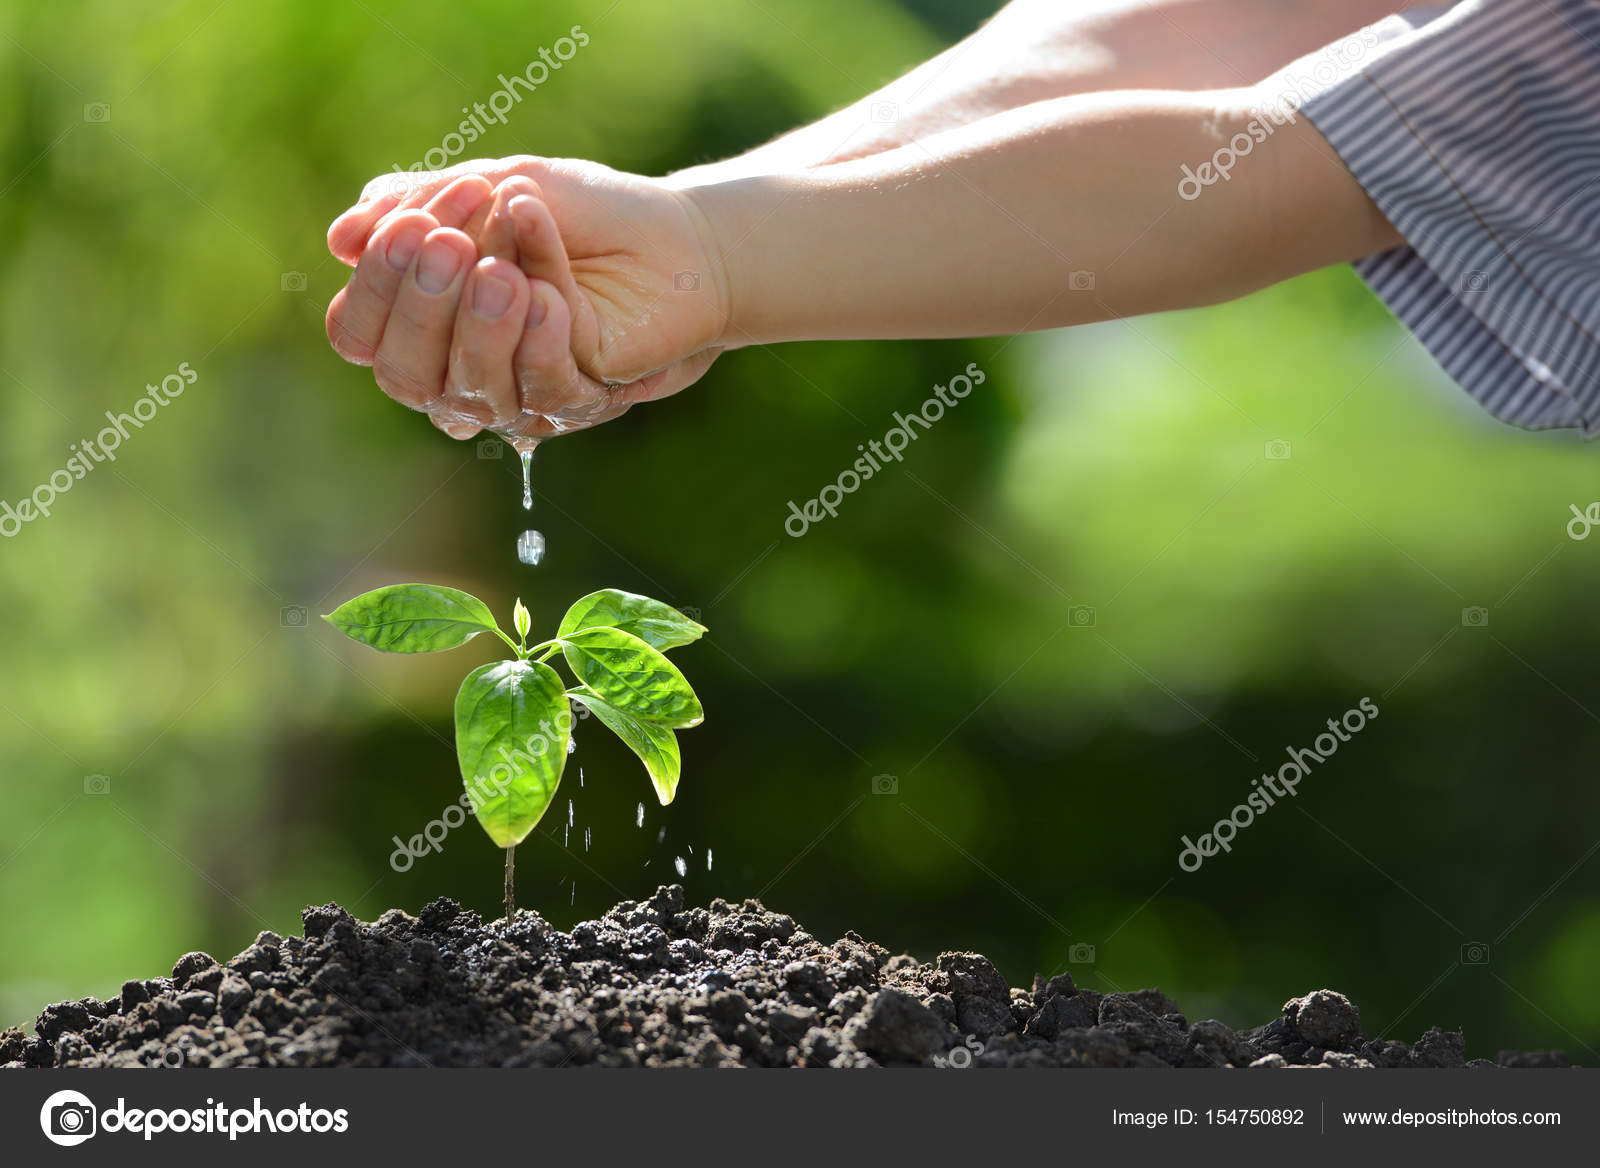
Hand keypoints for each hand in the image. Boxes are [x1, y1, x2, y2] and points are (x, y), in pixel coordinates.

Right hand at [325, 157, 728, 437]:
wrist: (682, 237)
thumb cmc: (583, 214)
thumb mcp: (493, 188)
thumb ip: (418, 207)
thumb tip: (343, 236)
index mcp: (426, 323)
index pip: (360, 332)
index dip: (375, 286)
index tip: (411, 225)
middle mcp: (462, 370)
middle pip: (403, 374)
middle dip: (420, 309)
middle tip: (452, 245)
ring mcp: (520, 394)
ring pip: (468, 392)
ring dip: (479, 327)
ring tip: (504, 270)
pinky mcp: (579, 400)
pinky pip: (544, 386)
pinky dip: (540, 339)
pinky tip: (546, 296)